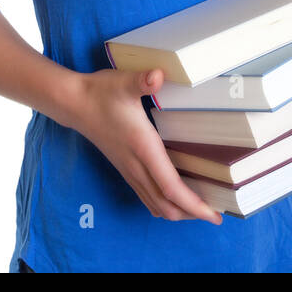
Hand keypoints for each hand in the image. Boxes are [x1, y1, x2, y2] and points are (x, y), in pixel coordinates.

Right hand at [73, 67, 222, 223]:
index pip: (170, 187)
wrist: (74, 102)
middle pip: (166, 205)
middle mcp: (136, 165)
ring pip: (155, 205)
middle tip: (217, 215)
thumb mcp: (123, 82)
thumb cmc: (102, 92)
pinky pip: (147, 196)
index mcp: (143, 148)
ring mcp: (129, 170)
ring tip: (202, 209)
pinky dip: (165, 204)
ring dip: (178, 212)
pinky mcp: (125, 168)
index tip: (214, 216)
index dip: (193, 205)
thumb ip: (141, 81)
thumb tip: (157, 75)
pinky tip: (176, 198)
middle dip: (191, 214)